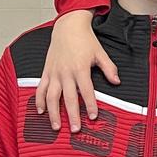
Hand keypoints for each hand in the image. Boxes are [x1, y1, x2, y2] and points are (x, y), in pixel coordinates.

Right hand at [35, 11, 119, 132]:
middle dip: (72, 115)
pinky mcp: (46, 72)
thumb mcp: (100, 53)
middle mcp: (65, 72)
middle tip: (75, 129)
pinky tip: (41, 112)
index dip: (91, 104)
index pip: (86, 90)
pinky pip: (40, 89)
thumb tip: (117, 82)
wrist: (68, 27)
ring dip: (53, 113)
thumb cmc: (85, 40)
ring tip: (56, 127)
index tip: (94, 117)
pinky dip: (39, 101)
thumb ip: (108, 68)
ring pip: (51, 96)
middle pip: (69, 98)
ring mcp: (54, 73)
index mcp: (80, 68)